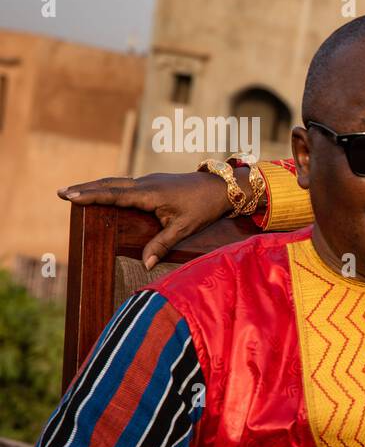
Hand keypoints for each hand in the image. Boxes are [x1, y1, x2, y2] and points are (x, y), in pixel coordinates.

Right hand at [57, 169, 244, 269]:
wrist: (221, 187)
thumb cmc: (203, 208)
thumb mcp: (183, 229)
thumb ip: (162, 244)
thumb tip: (146, 265)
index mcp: (150, 193)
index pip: (114, 195)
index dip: (91, 196)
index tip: (70, 196)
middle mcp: (145, 184)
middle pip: (109, 185)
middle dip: (85, 189)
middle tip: (61, 193)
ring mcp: (149, 181)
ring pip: (117, 182)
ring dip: (96, 186)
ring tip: (74, 192)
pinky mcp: (153, 182)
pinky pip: (126, 184)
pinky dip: (109, 187)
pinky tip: (102, 192)